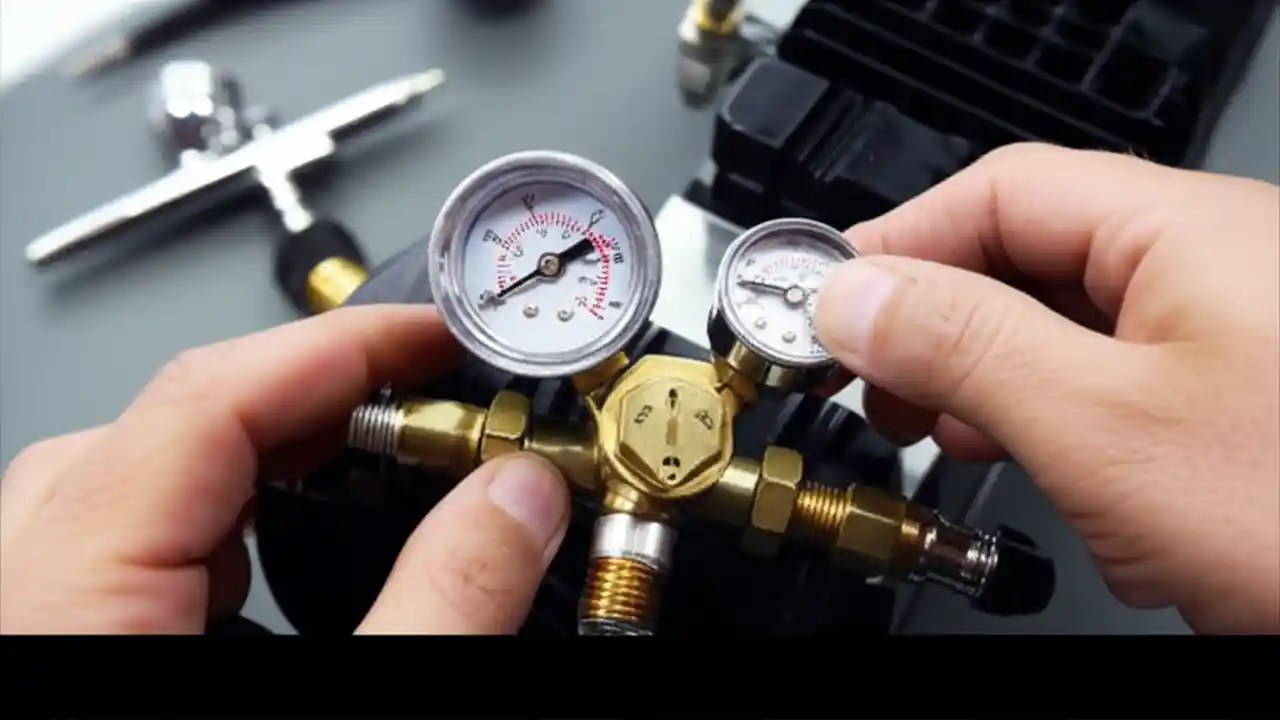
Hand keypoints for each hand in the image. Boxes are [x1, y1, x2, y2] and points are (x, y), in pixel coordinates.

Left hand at [0, 305, 571, 633]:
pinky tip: (290, 539)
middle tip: (422, 388)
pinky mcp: (69, 640)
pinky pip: (130, 537)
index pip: (208, 398)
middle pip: (167, 421)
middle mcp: (26, 595)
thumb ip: (444, 603)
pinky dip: (227, 512)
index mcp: (68, 599)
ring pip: (140, 476)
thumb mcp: (356, 708)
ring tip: (371, 451)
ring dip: (268, 447)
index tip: (438, 333)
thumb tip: (519, 500)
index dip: (344, 345)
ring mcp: (39, 617)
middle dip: (315, 390)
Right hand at [813, 143, 1278, 633]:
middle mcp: (1209, 268)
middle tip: (866, 372)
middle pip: (1025, 251)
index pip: (999, 192)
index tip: (824, 299)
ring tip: (929, 422)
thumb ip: (964, 344)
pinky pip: (1104, 376)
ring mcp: (1220, 337)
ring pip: (1059, 320)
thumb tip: (856, 295)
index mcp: (1186, 233)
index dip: (898, 241)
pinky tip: (1017, 452)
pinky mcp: (1223, 404)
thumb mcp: (1101, 426)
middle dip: (931, 312)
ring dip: (978, 367)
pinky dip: (1038, 409)